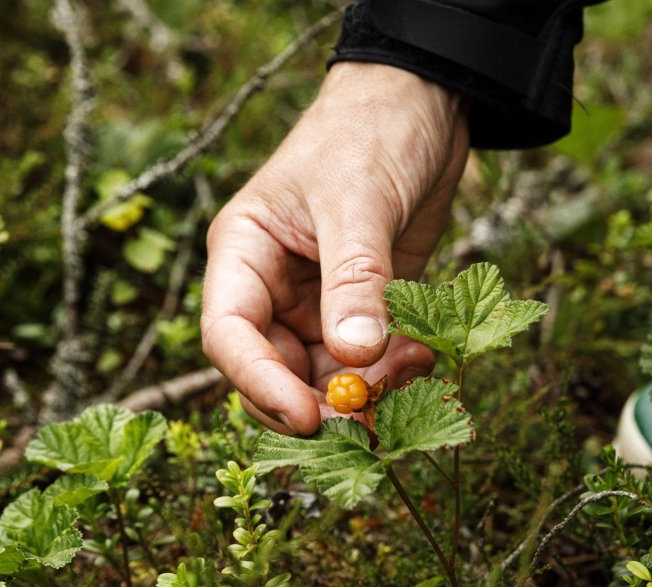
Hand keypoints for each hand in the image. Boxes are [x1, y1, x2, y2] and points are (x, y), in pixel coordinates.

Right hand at [201, 62, 468, 434]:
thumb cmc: (370, 130)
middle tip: (369, 418)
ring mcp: (316, 300)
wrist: (421, 102)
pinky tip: (421, 357)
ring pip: (323, 374)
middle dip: (317, 399)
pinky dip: (390, 372)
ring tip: (412, 369)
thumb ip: (355, 279)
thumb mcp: (358, 200)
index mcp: (244, 254)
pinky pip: (365, 359)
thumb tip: (354, 356)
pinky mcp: (362, 306)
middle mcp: (272, 287)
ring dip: (363, 389)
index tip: (306, 418)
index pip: (230, 335)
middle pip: (274, 369)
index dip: (259, 384)